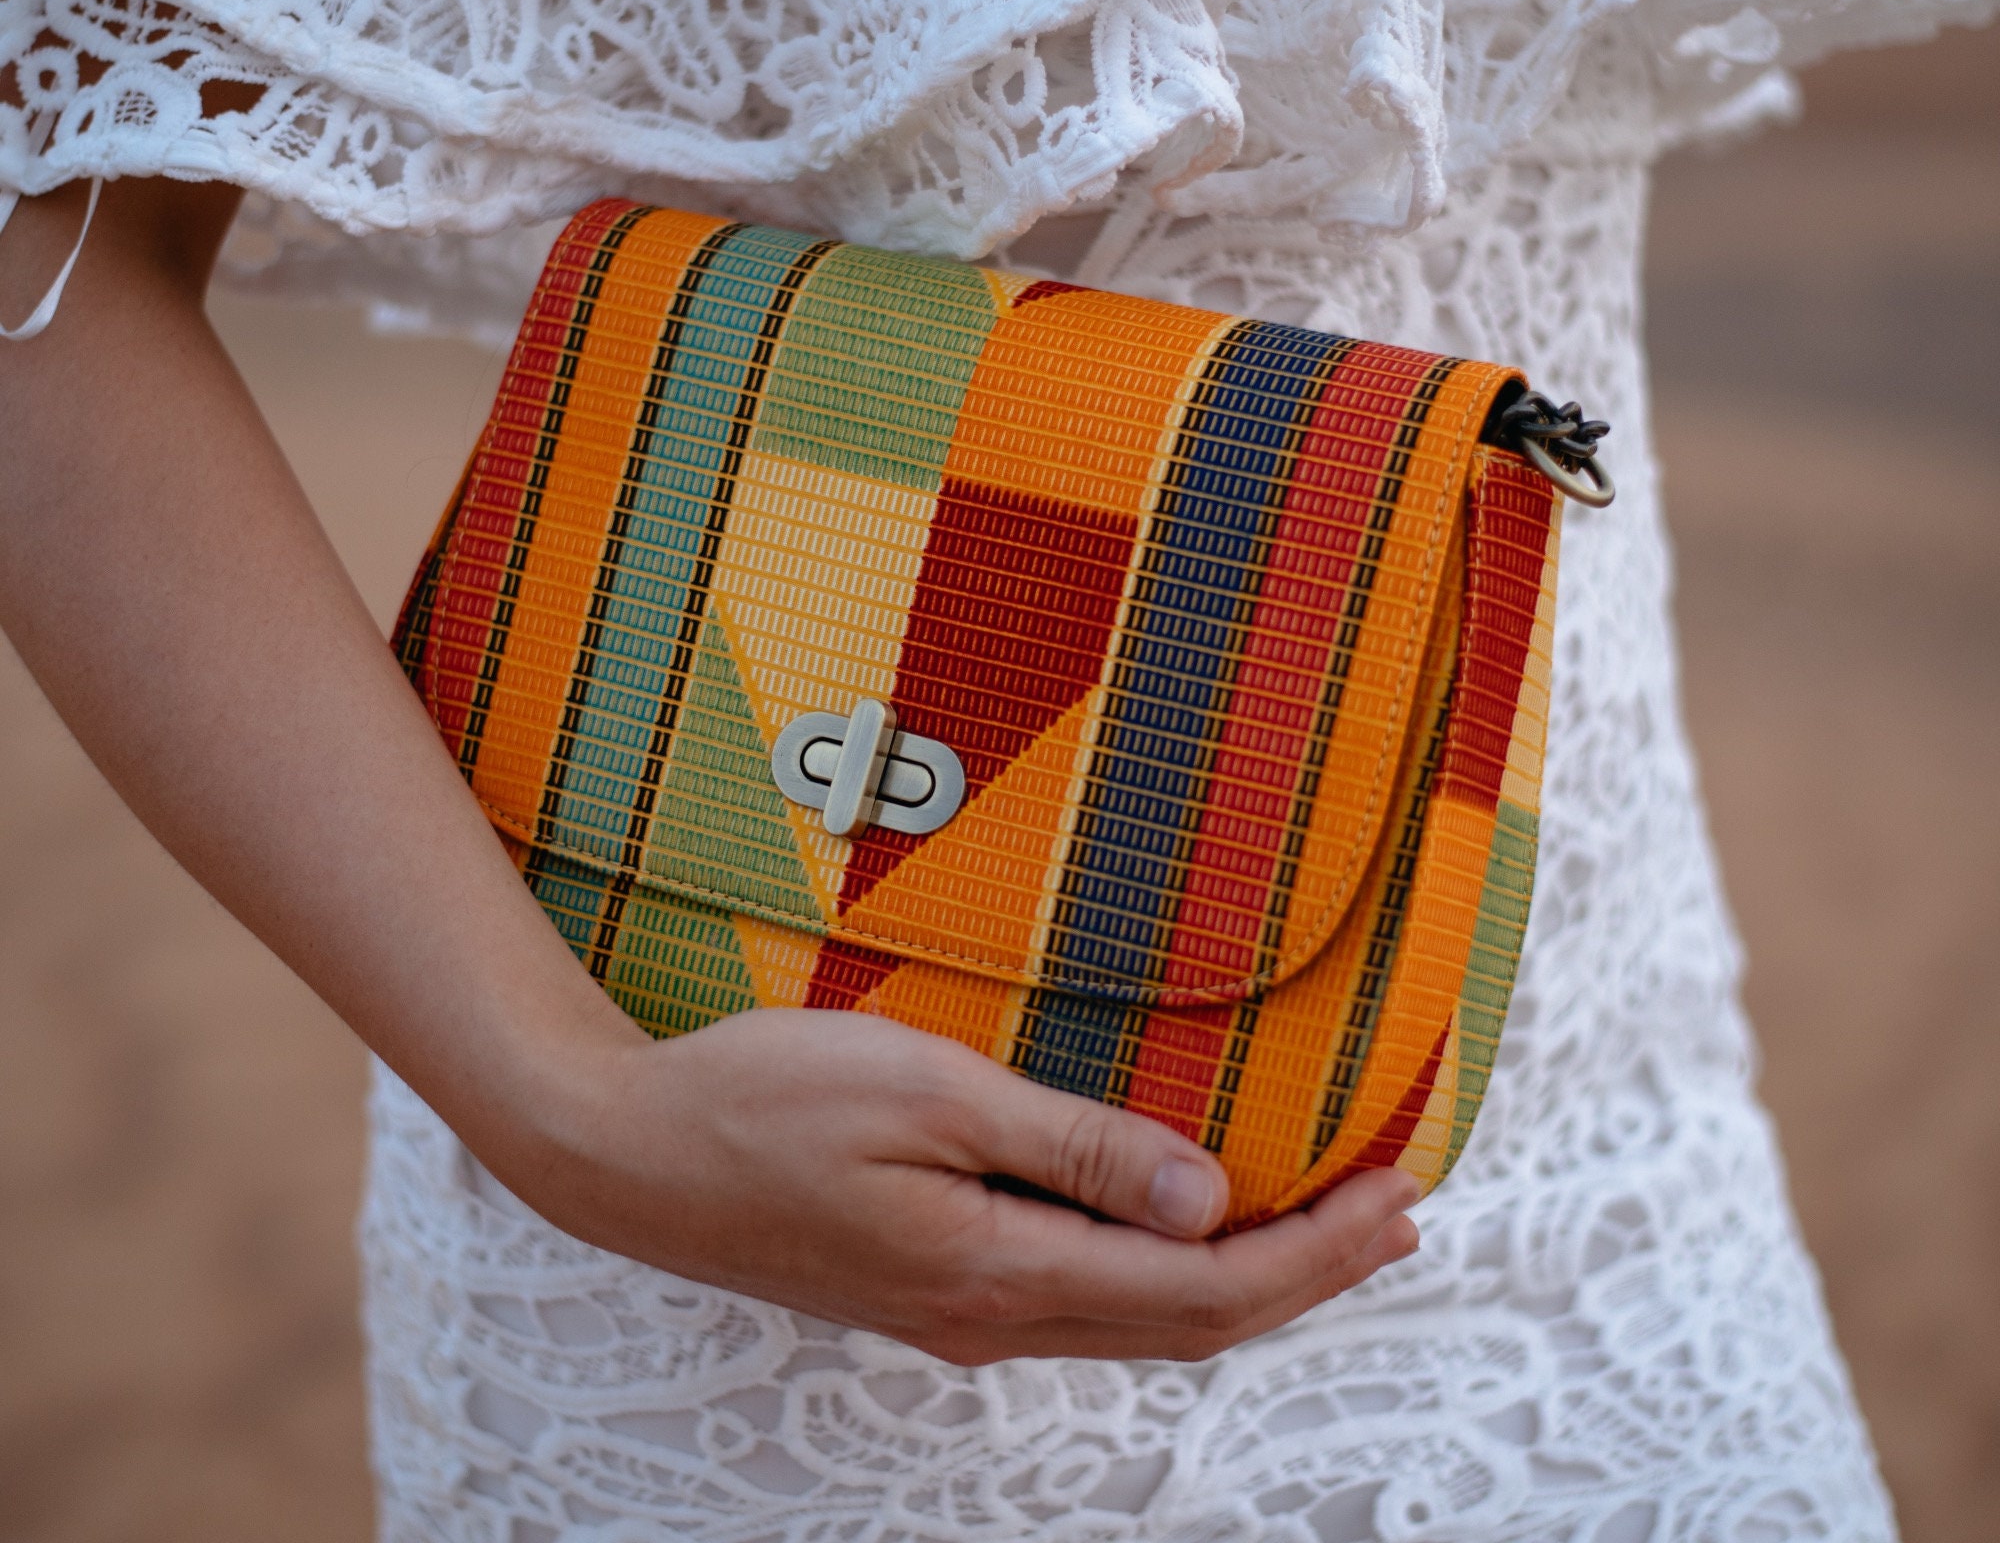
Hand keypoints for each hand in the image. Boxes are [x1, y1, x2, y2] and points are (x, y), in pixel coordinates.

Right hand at [480, 1006, 1420, 1365]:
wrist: (623, 1155)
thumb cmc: (764, 1103)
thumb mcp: (928, 1098)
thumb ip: (1075, 1151)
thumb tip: (1212, 1201)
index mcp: (1000, 1272)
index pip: (1207, 1286)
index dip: (1319, 1249)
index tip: (1401, 1189)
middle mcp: (991, 1315)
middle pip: (1191, 1320)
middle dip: (1309, 1272)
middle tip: (1398, 1213)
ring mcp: (957, 1312)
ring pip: (1141, 1320)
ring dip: (1243, 1278)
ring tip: (1320, 1227)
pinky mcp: (928, 1289)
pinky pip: (1085, 1301)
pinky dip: (1165, 1273)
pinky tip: (1178, 1232)